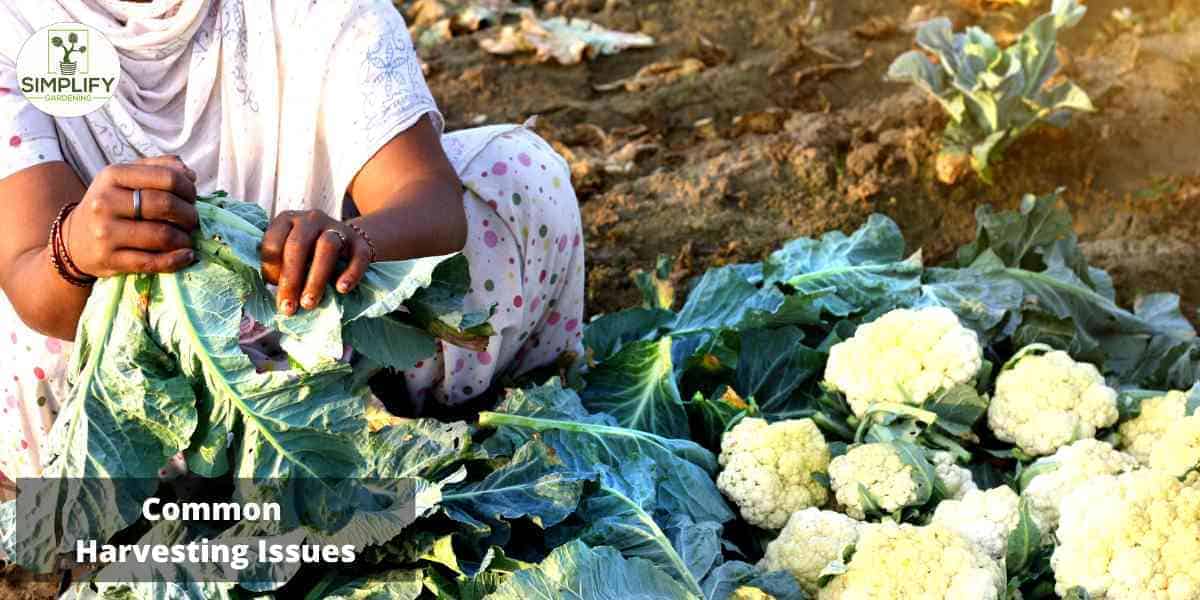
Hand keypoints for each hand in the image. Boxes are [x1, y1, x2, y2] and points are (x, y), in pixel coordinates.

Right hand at [66, 156, 198, 276]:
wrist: (75, 239)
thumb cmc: (112, 204)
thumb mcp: (126, 178)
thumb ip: (159, 168)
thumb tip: (190, 174)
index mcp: (113, 175)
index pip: (167, 177)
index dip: (188, 189)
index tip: (192, 197)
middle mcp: (106, 202)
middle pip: (165, 205)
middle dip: (189, 214)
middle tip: (192, 220)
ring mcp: (106, 232)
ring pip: (162, 235)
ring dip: (185, 239)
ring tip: (187, 238)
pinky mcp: (109, 259)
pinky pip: (152, 262)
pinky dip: (177, 260)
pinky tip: (187, 255)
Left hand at [260, 210, 371, 315]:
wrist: (345, 243)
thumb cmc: (308, 254)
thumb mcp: (289, 252)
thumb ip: (279, 267)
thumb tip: (272, 295)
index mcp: (287, 220)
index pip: (273, 241)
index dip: (270, 266)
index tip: (270, 287)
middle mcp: (311, 220)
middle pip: (298, 245)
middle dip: (291, 279)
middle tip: (288, 307)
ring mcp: (338, 228)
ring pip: (327, 247)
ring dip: (316, 278)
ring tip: (309, 303)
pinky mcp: (360, 242)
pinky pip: (358, 256)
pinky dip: (350, 273)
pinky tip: (342, 289)